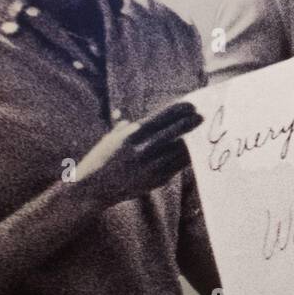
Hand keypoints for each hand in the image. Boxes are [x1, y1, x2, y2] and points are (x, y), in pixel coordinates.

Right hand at [76, 102, 203, 207]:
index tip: (191, 106)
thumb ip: (132, 126)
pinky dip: (184, 158)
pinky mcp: (156, 181)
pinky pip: (176, 166)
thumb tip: (150, 118)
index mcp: (131, 135)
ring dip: (191, 142)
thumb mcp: (113, 138)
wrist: (92, 189)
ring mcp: (150, 167)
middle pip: (173, 133)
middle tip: (201, 117)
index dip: (179, 111)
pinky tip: (191, 152)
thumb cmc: (102, 158)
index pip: (161, 118)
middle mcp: (142, 150)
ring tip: (199, 134)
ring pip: (179, 151)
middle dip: (190, 124)